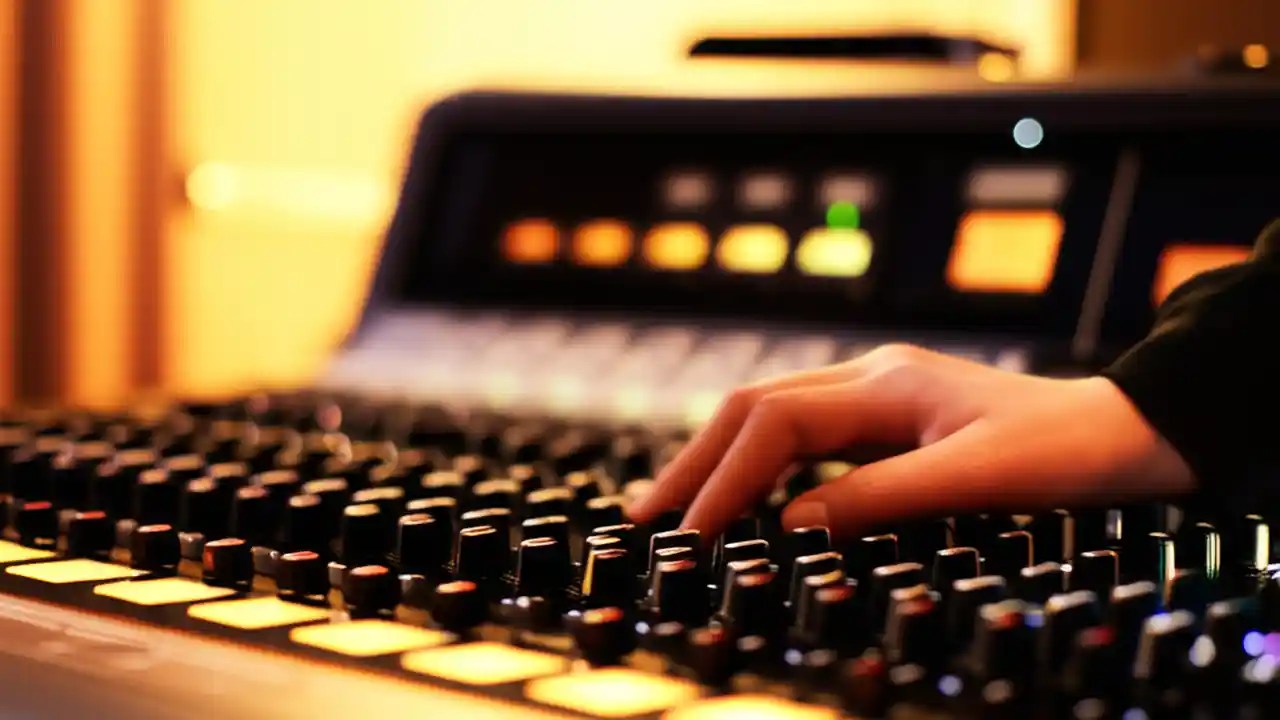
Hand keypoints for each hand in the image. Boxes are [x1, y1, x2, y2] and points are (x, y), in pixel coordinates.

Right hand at [626, 344, 1195, 541]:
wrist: (1127, 429)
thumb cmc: (1067, 450)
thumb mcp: (978, 479)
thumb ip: (880, 497)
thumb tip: (791, 525)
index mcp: (885, 384)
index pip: (773, 424)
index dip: (725, 479)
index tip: (692, 533)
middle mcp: (869, 378)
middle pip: (751, 408)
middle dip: (694, 462)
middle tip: (643, 515)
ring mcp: (875, 394)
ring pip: (768, 418)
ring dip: (716, 461)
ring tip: (672, 507)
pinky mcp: (885, 418)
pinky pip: (799, 436)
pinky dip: (756, 465)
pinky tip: (741, 494)